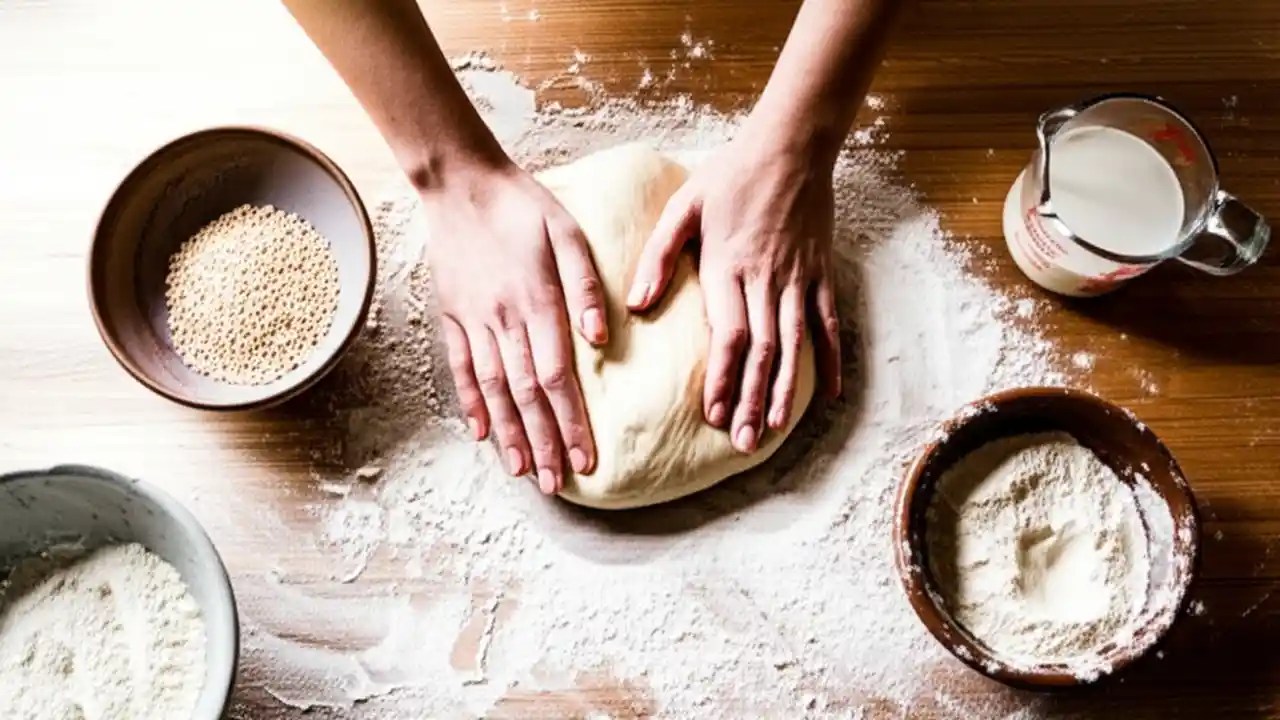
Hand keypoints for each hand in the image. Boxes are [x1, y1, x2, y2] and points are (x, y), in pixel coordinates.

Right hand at [422, 161, 606, 493]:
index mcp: (538, 302)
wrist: (461, 182)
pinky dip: (469, 402)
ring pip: (492, 389)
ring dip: (508, 432)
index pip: (557, 377)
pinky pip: (460, 367)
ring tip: (521, 471)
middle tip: (556, 483)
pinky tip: (480, 433)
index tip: (585, 459)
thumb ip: (587, 286)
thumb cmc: (523, 205)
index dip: (571, 422)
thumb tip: (603, 337)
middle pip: (525, 394)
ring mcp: (473, 320)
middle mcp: (504, 319)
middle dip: (543, 442)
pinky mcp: (451, 315)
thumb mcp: (568, 232)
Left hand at [626, 131, 841, 453]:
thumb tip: (636, 304)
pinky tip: (827, 395)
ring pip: (794, 344)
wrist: (791, 145)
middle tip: (742, 440)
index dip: (721, 376)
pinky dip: (828, 360)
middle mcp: (766, 278)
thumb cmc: (731, 174)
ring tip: (774, 428)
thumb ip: (658, 256)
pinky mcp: (820, 274)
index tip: (712, 413)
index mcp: (728, 265)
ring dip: (784, 389)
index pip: (728, 333)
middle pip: (761, 349)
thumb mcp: (682, 206)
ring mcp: (798, 278)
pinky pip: (827, 324)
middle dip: (750, 398)